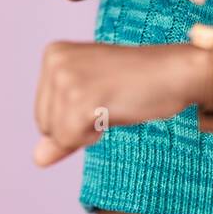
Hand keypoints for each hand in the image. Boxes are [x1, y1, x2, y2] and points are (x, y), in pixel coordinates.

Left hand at [32, 40, 212, 165]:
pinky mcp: (79, 98)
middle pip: (45, 126)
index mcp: (53, 54)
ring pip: (57, 136)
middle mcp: (54, 61)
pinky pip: (70, 140)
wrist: (175, 72)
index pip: (43, 114)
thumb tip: (37, 159)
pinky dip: (94, 136)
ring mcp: (65, 78)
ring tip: (113, 102)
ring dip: (89, 131)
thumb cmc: (138, 85)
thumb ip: (63, 129)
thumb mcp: (92, 103)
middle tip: (110, 99)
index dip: (75, 117)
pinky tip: (114, 109)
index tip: (103, 94)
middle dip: (79, 125)